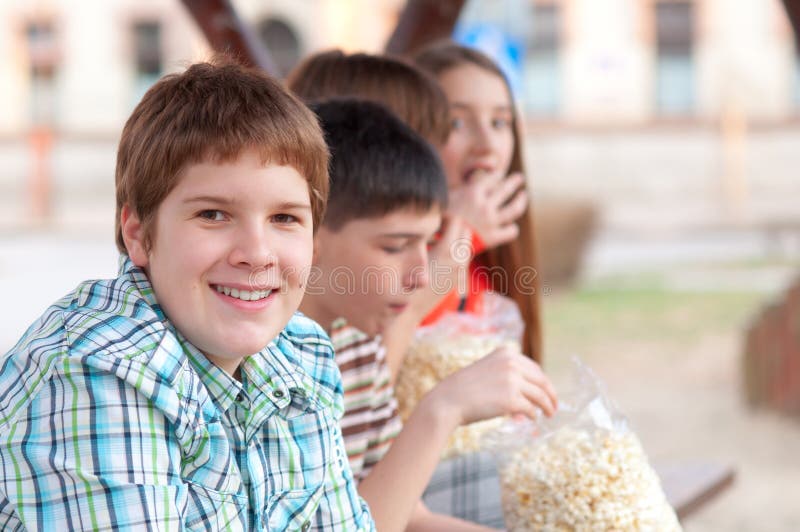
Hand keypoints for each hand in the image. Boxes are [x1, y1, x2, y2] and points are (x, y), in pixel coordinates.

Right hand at [424, 345, 557, 427]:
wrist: (447, 401)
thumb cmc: (463, 390)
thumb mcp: (487, 371)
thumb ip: (506, 376)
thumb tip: (527, 395)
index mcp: (506, 354)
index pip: (534, 367)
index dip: (543, 381)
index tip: (547, 391)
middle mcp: (512, 364)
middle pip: (542, 380)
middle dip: (551, 394)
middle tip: (554, 405)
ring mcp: (513, 381)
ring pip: (540, 396)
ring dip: (547, 406)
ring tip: (549, 414)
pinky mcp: (512, 400)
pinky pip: (531, 409)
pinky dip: (534, 416)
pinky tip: (532, 419)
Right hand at [448, 171, 528, 249]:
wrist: (439, 242)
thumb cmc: (440, 218)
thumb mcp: (448, 197)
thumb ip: (464, 189)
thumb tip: (474, 180)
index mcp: (472, 193)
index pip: (492, 177)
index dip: (497, 175)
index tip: (499, 174)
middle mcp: (484, 206)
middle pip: (506, 188)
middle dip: (514, 181)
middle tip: (519, 178)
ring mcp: (490, 222)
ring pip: (515, 208)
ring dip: (521, 200)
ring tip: (523, 195)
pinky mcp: (493, 238)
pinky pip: (511, 231)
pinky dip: (512, 228)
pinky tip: (511, 226)